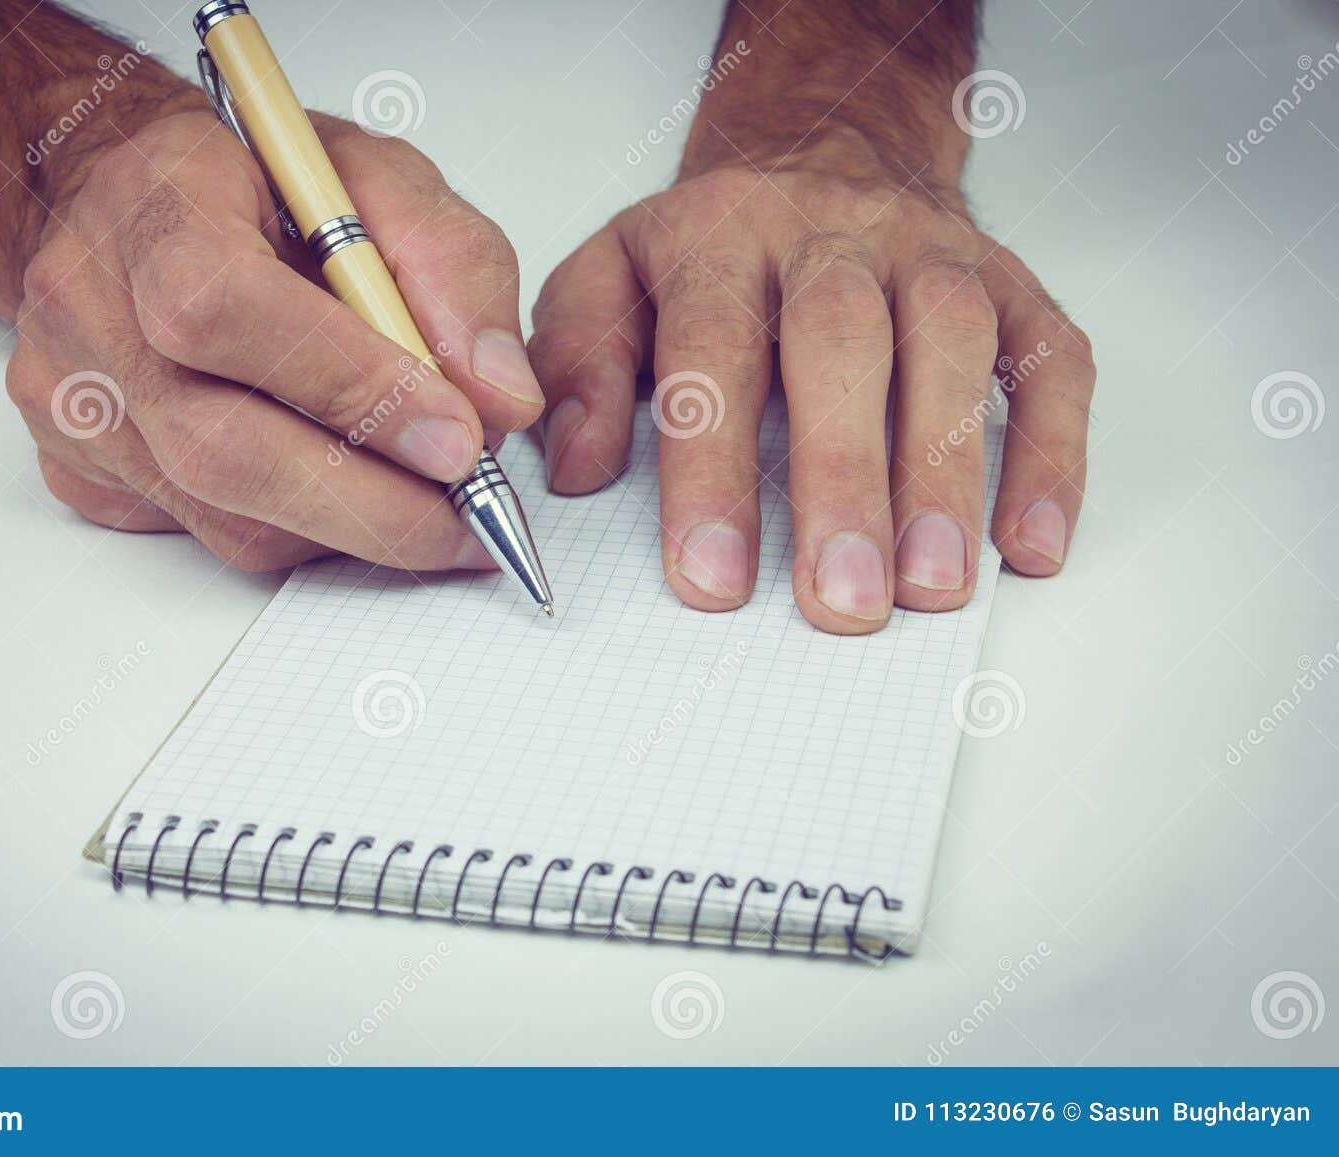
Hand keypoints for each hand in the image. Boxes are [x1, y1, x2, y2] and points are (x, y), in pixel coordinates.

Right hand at [7, 108, 544, 572]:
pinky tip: (342, 489)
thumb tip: (500, 399)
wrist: (119, 196)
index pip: (226, 310)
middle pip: (220, 448)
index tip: (458, 439)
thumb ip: (450, 268)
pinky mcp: (83, 471)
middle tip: (474, 523)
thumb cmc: (248, 180)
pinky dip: (300, 529)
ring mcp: (74, 405)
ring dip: (349, 528)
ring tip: (430, 508)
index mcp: (154, 208)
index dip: (349, 385)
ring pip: (224, 515)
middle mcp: (89, 314)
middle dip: (372, 506)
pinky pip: (208, 535)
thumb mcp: (376, 177)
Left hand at [530, 125, 1094, 633]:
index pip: (712, 350)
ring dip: (948, 471)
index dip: (713, 469)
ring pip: (951, 344)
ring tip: (933, 586)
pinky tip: (1029, 544)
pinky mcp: (1012, 287)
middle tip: (842, 599)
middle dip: (843, 478)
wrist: (825, 144)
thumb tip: (579, 467)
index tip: (712, 577)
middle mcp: (832, 235)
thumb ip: (578, 363)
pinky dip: (1053, 454)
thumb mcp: (609, 277)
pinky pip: (1049, 361)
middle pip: (841, 344)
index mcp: (720, 240)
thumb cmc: (713, 249)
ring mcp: (932, 255)